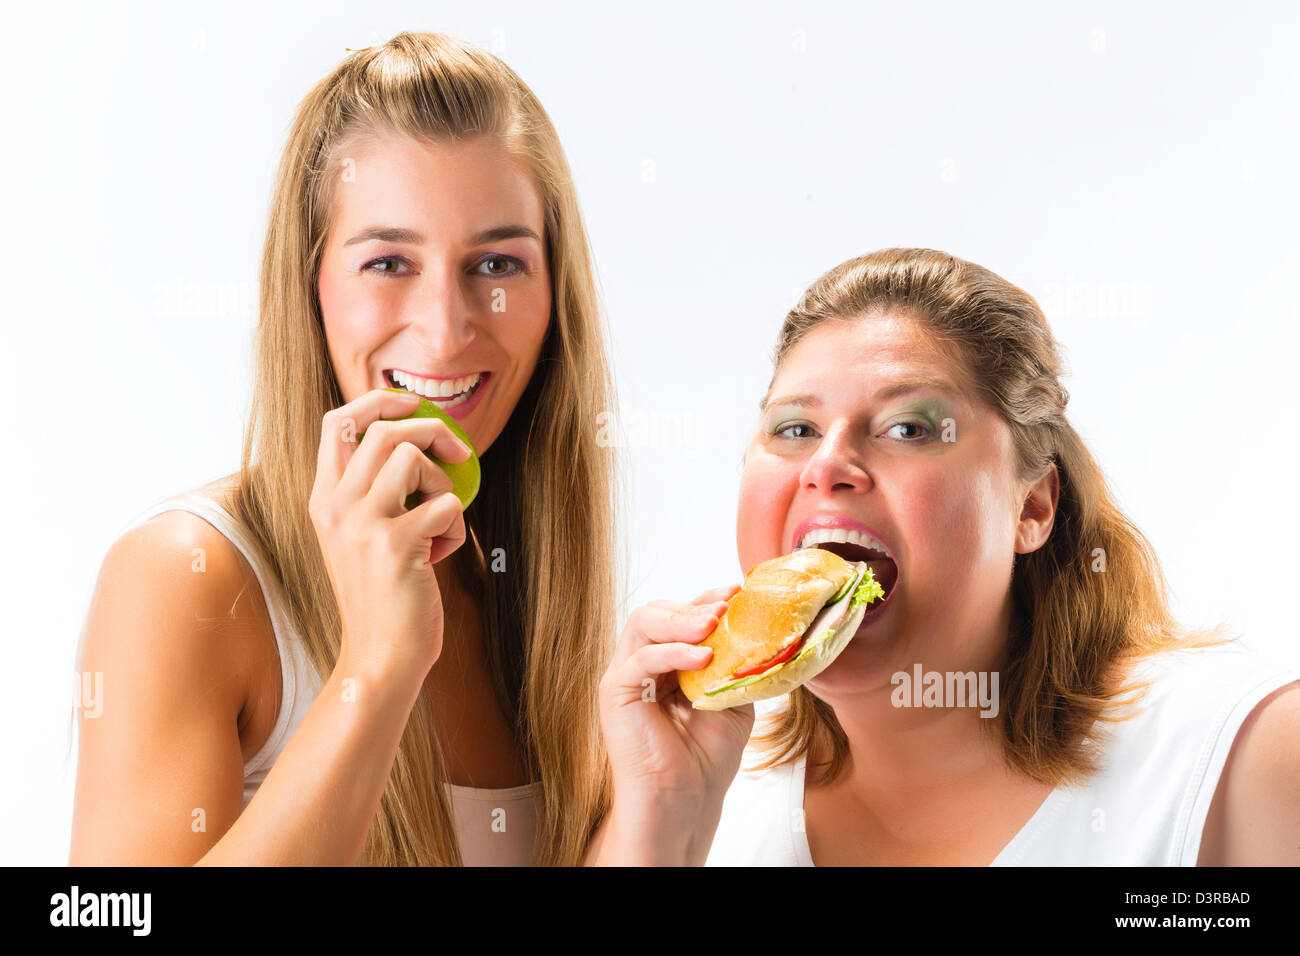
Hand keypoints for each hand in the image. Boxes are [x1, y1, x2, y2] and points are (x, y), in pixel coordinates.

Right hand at [308, 388, 472, 679]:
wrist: (380, 657)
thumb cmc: (383, 595)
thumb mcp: (361, 536)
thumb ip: (375, 492)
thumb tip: (418, 443)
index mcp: (324, 500)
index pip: (336, 422)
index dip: (378, 400)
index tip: (413, 402)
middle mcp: (336, 507)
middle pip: (384, 430)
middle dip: (432, 430)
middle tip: (458, 452)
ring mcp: (362, 525)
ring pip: (413, 458)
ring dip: (442, 483)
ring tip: (439, 520)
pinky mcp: (396, 545)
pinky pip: (446, 504)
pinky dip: (456, 526)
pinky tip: (442, 555)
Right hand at [597, 583, 753, 860]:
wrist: (685, 801)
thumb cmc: (706, 757)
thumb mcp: (732, 698)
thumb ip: (734, 664)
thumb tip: (758, 630)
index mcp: (668, 662)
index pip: (680, 615)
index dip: (706, 598)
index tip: (736, 591)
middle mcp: (642, 663)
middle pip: (657, 610)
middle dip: (693, 604)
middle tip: (724, 609)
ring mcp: (625, 675)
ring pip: (642, 622)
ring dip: (680, 619)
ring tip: (711, 625)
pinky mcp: (615, 692)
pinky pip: (639, 658)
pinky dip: (671, 651)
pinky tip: (701, 657)